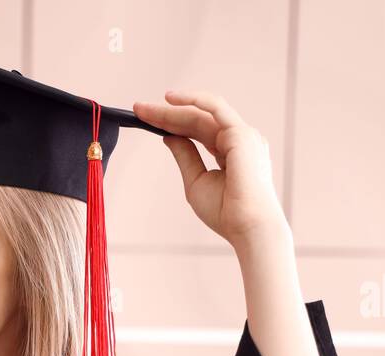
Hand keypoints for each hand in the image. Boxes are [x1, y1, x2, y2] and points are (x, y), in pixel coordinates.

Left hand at [132, 91, 288, 248]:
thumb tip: (169, 136)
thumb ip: (185, 156)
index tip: (146, 120)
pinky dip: (192, 100)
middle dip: (166, 114)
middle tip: (138, 110)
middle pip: (196, 119)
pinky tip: (170, 100)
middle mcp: (238, 139)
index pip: (197, 130)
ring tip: (145, 109)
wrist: (246, 227)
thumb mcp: (196, 181)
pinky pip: (214, 107)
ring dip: (172, 110)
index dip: (171, 124)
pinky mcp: (240, 133)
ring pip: (201, 113)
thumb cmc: (225, 212)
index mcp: (231, 151)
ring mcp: (242, 134)